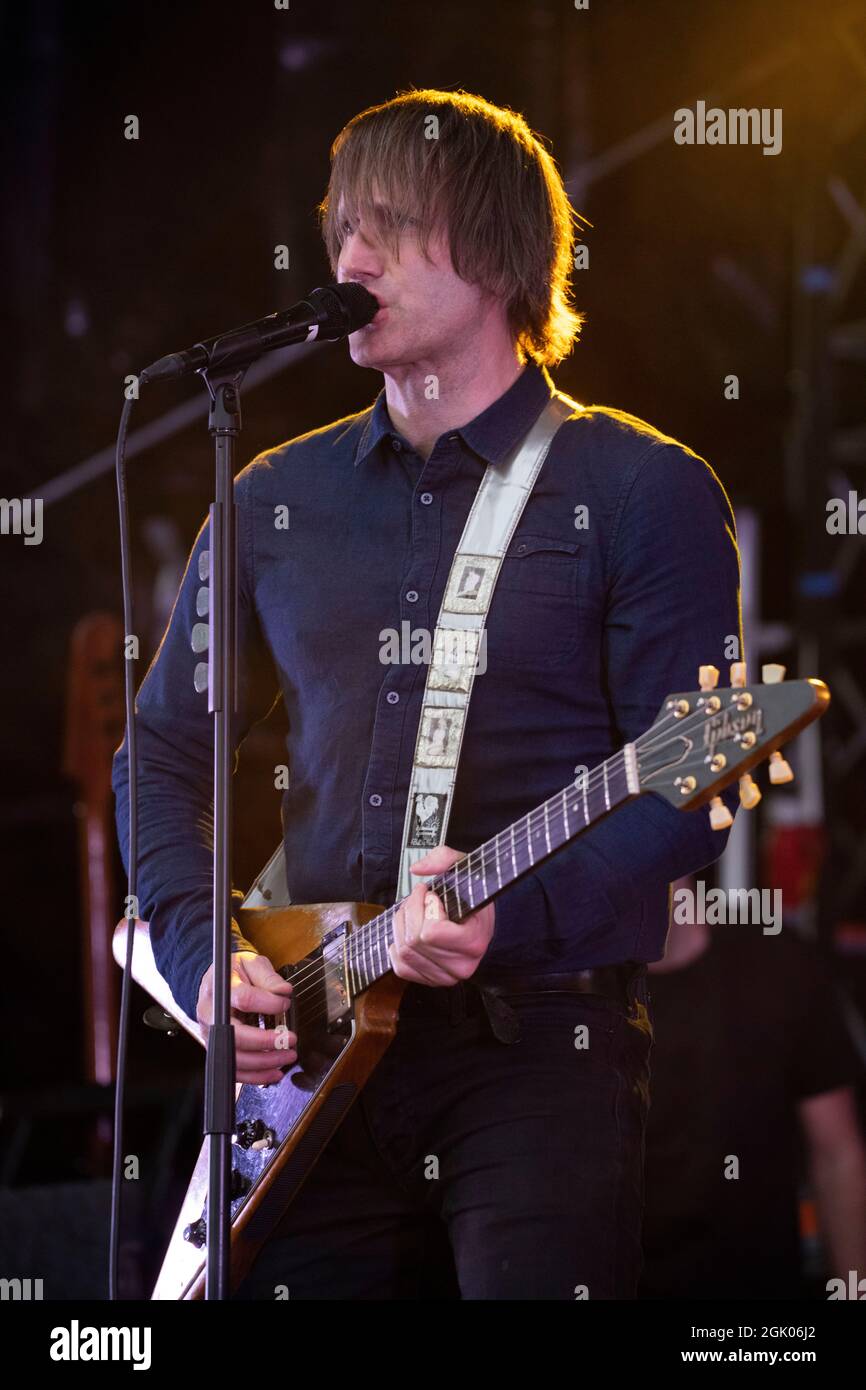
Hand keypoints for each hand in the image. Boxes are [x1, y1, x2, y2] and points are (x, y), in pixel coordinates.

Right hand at [196, 951, 295, 1084]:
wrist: (215, 983)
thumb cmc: (235, 973)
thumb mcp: (252, 964)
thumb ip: (268, 977)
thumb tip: (284, 992)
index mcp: (222, 988)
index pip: (244, 998)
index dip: (268, 1003)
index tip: (285, 1003)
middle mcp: (212, 1014)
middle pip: (236, 1035)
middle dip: (266, 1042)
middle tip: (290, 1040)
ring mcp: (211, 1034)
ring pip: (235, 1057)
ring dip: (264, 1063)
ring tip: (287, 1057)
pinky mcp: (216, 1049)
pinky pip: (233, 1069)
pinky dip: (255, 1076)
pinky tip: (273, 1072)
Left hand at [389, 844, 494, 986]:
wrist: (479, 919)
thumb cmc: (471, 894)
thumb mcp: (464, 868)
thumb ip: (443, 859)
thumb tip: (417, 869)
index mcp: (474, 942)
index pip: (431, 933)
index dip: (425, 907)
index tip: (433, 895)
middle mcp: (462, 965)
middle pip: (413, 940)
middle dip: (410, 911)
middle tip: (420, 899)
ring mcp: (446, 977)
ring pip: (403, 951)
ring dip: (402, 925)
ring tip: (416, 913)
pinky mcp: (430, 981)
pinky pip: (400, 967)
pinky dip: (398, 946)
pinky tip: (410, 932)